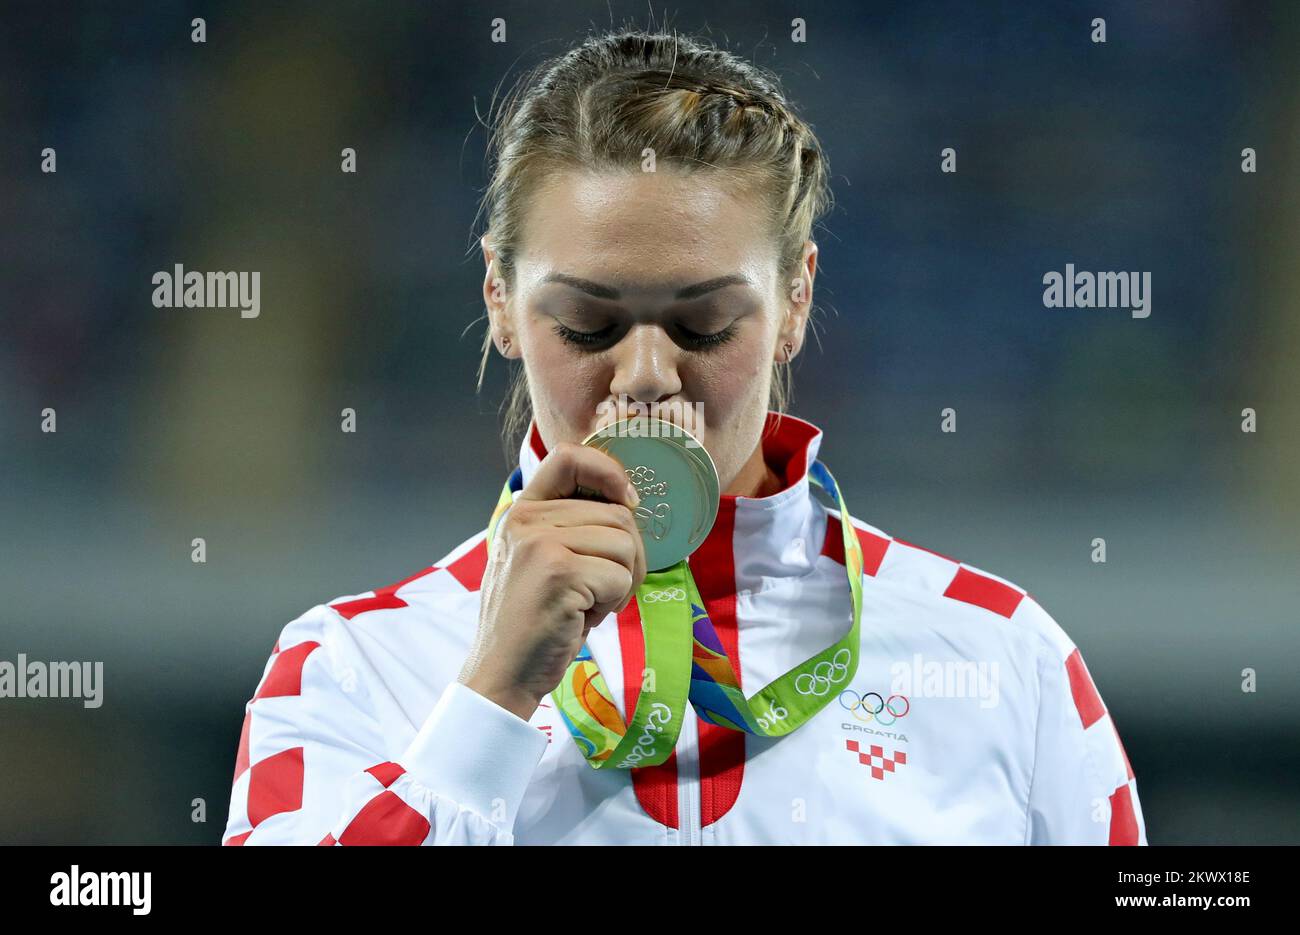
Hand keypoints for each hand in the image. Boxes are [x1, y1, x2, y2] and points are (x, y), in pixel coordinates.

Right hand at [458, 442, 646, 720]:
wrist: (503, 673)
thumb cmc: (532, 622)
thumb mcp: (538, 559)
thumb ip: (569, 527)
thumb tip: (627, 502)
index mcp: (522, 512)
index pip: (569, 457)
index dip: (609, 471)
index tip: (626, 500)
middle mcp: (526, 520)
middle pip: (617, 512)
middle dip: (627, 555)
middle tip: (601, 589)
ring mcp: (541, 544)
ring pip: (624, 543)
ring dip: (621, 581)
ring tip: (588, 604)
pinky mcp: (560, 573)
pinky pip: (620, 576)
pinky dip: (613, 602)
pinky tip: (583, 617)